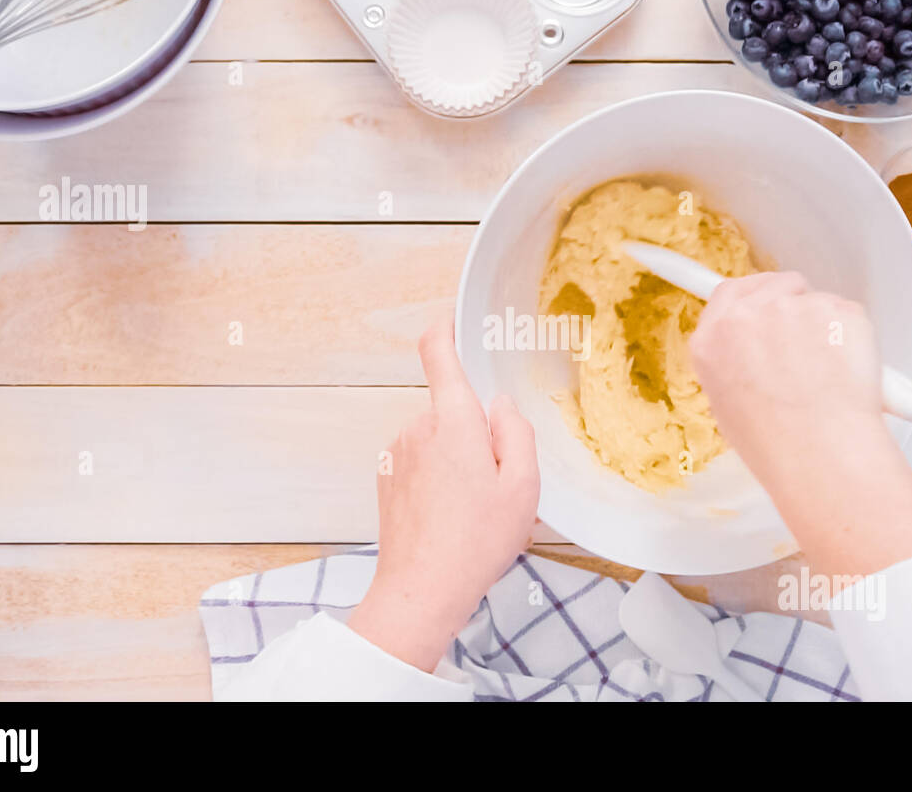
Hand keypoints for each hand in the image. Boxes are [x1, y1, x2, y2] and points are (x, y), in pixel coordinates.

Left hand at [347, 318, 539, 671]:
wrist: (421, 591)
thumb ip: (516, 432)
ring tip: (474, 507)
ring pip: (438, 437)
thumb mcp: (523, 486)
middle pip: (452, 407)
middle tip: (497, 479)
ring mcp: (398, 454)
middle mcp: (417, 428)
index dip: (445, 329)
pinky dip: (440, 479)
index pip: (438, 353)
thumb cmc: (475, 542)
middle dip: (476, 431)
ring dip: (458, 459)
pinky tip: (452, 517)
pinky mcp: (388, 479)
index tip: (452, 320)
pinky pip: (423, 462)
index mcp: (453, 421)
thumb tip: (501, 406)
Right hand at [689, 271, 887, 490]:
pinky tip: (846, 374)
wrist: (818, 455)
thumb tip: (759, 352)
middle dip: (789, 302)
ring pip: (813, 299)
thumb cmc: (775, 445)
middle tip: (805, 340)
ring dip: (822, 324)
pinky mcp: (836, 309)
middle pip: (772, 284)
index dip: (751, 299)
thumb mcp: (727, 405)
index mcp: (713, 339)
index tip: (762, 300)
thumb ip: (736, 362)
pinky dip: (851, 337)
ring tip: (826, 374)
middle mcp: (747, 314)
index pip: (727, 294)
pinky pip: (845, 315)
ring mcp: (793, 306)